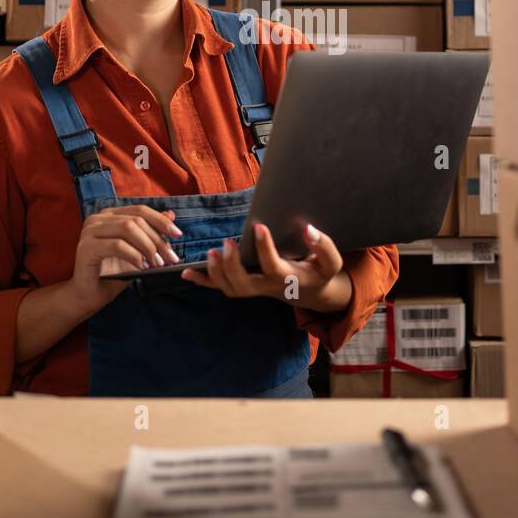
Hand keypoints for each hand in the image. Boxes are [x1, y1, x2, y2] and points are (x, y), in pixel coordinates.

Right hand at [70, 205, 184, 316]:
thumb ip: (150, 233)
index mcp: (109, 216)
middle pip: (136, 220)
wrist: (89, 296)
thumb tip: (171, 215)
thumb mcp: (137, 252)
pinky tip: (142, 267)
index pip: (140, 210)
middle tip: (170, 258)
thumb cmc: (112, 274)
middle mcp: (97, 219)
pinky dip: (134, 256)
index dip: (161, 221)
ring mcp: (89, 231)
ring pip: (127, 229)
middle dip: (157, 239)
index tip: (178, 234)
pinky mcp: (86, 247)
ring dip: (148, 247)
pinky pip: (117, 245)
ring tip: (157, 264)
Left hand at [181, 222, 352, 313]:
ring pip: (230, 288)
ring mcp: (254, 288)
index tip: (259, 225)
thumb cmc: (320, 272)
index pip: (273, 266)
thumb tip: (308, 229)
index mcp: (288, 278)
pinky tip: (186, 272)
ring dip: (217, 273)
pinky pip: (221, 288)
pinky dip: (203, 281)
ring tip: (212, 251)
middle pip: (244, 285)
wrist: (311, 291)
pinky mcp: (245, 286)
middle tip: (227, 243)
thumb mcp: (330, 262)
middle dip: (232, 266)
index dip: (265, 249)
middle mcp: (267, 287)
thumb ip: (324, 246)